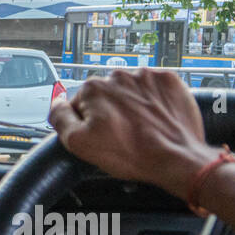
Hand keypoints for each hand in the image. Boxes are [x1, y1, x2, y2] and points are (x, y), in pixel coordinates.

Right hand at [48, 67, 218, 198]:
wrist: (178, 158)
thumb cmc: (131, 154)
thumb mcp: (79, 143)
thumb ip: (59, 118)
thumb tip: (56, 102)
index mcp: (93, 88)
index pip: (81, 103)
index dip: (89, 122)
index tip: (102, 135)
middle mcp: (118, 76)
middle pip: (106, 95)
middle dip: (111, 112)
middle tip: (122, 134)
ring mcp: (146, 76)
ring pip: (130, 91)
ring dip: (132, 105)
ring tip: (142, 128)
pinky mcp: (168, 81)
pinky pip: (154, 88)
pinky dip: (154, 100)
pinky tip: (156, 118)